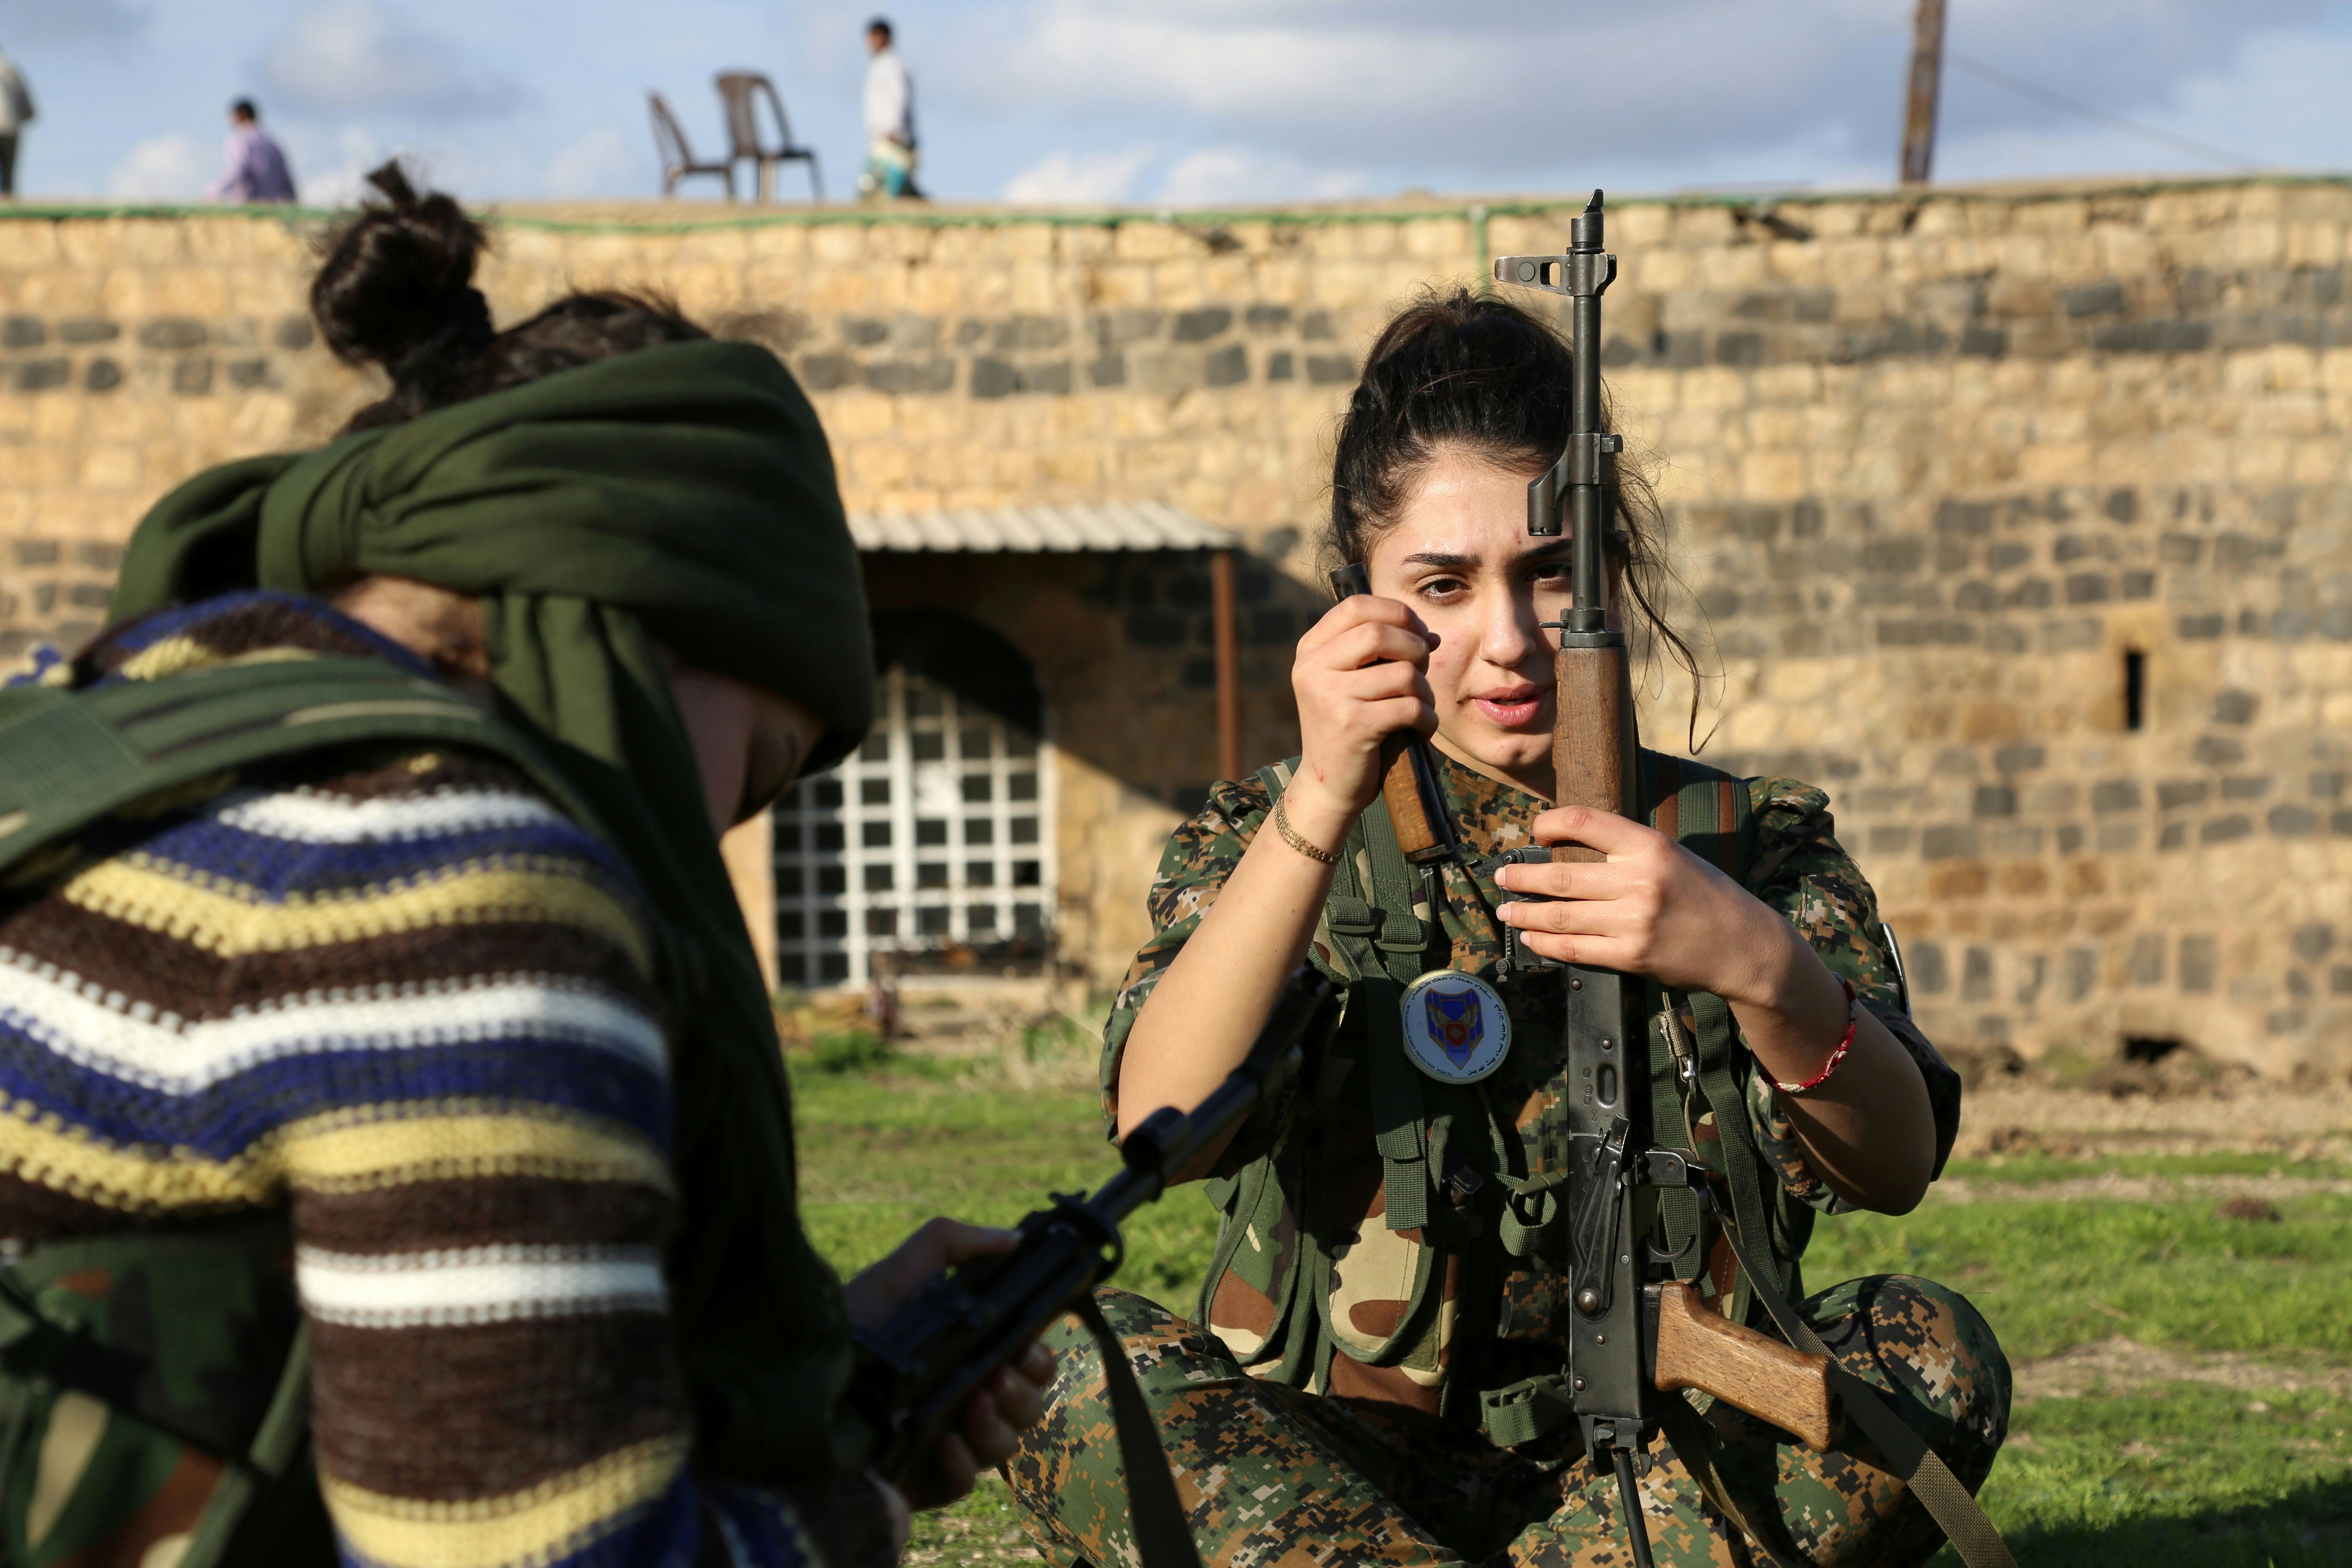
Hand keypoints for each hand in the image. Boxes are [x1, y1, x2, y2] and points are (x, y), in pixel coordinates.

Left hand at [843, 1218, 1058, 1509]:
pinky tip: (946, 1441)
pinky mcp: (922, 1480)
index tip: (1025, 1346)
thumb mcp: (899, 1272)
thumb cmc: (853, 1322)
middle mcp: (967, 1399)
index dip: (1039, 1358)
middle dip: (1024, 1392)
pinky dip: (963, 1464)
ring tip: (972, 1404)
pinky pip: (964, 1483)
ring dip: (998, 1426)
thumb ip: (953, 1244)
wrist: (798, 1377)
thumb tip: (1014, 1237)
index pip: (1029, 1364)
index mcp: (971, 1354)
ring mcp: (948, 1442)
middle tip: (997, 1375)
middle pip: (1028, 1407)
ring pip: (1005, 1446)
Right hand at [1286, 593, 1436, 847]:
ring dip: (1425, 691)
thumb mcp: (1354, 683)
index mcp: (1310, 650)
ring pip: (1403, 673)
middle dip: (1415, 648)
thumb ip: (1383, 654)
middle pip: (1380, 633)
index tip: (1417, 632)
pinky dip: (1427, 719)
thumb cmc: (1349, 728)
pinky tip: (1420, 729)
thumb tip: (1432, 635)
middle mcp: (1312, 668)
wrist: (1328, 786)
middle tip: (1422, 670)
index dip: (1396, 612)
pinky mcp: (1352, 726)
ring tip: (1421, 707)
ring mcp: (1329, 697)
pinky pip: (1410, 706)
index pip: (1356, 605)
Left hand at [1493, 804, 1797, 1005]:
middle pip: (1561, 876)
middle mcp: (1639, 881)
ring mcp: (1634, 922)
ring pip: (1560, 916)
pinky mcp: (1631, 956)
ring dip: (1525, 914)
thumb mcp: (1673, 856)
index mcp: (1650, 846)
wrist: (1743, 945)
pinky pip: (1575, 949)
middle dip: (1522, 877)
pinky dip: (1546, 944)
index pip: (1586, 820)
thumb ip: (1626, 851)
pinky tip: (1531, 939)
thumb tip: (1568, 849)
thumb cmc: (1705, 895)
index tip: (1535, 831)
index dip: (1551, 822)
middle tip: (1501, 876)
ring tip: (1506, 911)